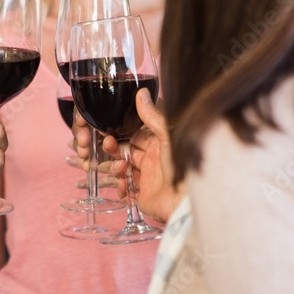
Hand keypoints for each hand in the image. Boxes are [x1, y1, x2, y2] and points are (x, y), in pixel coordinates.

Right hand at [102, 89, 182, 222]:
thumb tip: (142, 93)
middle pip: (127, 149)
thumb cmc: (181, 165)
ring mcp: (147, 176)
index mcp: (159, 143)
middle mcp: (152, 158)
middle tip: (108, 143)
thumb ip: (153, 116)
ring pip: (124, 167)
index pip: (136, 133)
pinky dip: (122, 186)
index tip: (109, 126)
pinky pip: (127, 188)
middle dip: (115, 147)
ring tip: (122, 168)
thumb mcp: (168, 136)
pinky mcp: (143, 194)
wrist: (184, 200)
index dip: (122, 130)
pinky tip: (124, 184)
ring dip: (117, 166)